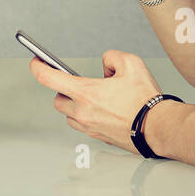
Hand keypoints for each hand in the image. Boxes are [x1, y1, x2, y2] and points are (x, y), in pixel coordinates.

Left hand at [28, 49, 162, 153]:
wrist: (159, 128)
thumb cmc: (145, 100)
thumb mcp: (131, 63)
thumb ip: (111, 57)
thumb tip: (105, 65)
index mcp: (86, 93)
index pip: (49, 78)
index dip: (38, 66)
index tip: (35, 61)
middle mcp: (83, 112)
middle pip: (58, 99)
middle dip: (63, 89)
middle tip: (77, 82)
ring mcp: (89, 127)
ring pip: (69, 115)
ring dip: (75, 105)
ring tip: (94, 97)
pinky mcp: (98, 138)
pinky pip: (83, 125)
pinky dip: (87, 116)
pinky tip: (103, 110)